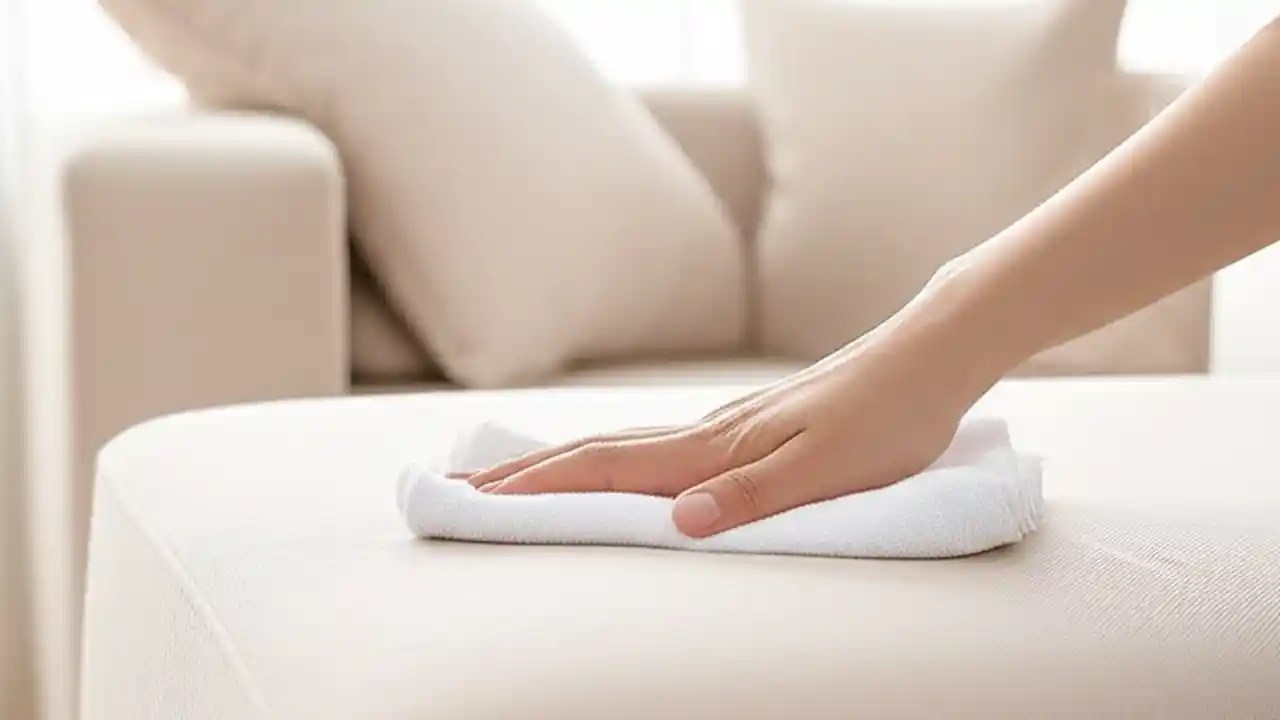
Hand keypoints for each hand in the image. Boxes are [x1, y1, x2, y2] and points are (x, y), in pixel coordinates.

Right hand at [463, 283, 1002, 537]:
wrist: (927, 357)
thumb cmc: (887, 419)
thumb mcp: (829, 470)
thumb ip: (753, 497)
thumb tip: (677, 521)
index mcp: (718, 446)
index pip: (608, 467)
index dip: (542, 488)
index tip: (481, 501)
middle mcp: (709, 430)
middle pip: (599, 450)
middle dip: (529, 474)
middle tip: (468, 491)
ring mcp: (725, 423)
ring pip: (624, 443)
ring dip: (563, 463)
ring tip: (519, 478)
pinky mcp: (747, 424)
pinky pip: (657, 443)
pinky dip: (611, 455)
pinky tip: (617, 463)